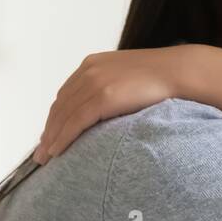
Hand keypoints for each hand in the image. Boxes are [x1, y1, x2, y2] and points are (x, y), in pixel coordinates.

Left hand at [32, 45, 200, 163]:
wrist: (180, 71)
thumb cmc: (164, 77)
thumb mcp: (131, 76)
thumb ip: (115, 86)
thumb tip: (114, 105)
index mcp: (93, 64)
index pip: (67, 94)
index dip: (57, 115)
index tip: (51, 133)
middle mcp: (88, 71)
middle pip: (60, 105)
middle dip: (49, 129)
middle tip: (41, 150)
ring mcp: (94, 83)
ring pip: (63, 115)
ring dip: (51, 138)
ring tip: (45, 157)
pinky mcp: (102, 97)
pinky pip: (75, 122)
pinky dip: (62, 138)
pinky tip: (56, 151)